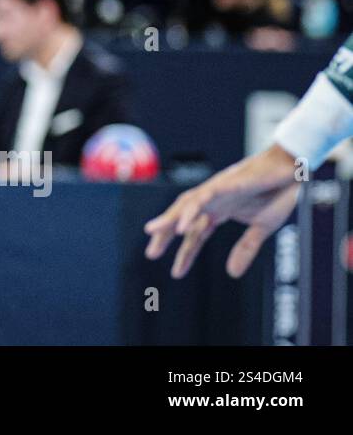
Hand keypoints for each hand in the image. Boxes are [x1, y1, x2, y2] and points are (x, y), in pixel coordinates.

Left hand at [144, 143, 300, 278]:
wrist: (294, 170)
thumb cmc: (278, 193)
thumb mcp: (262, 228)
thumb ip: (246, 249)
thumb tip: (232, 274)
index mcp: (220, 211)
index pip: (197, 234)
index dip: (186, 253)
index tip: (177, 272)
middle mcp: (213, 200)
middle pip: (183, 218)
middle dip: (165, 233)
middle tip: (151, 253)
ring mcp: (218, 190)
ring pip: (187, 204)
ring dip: (170, 218)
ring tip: (154, 232)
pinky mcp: (226, 183)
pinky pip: (204, 197)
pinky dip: (191, 210)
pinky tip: (182, 225)